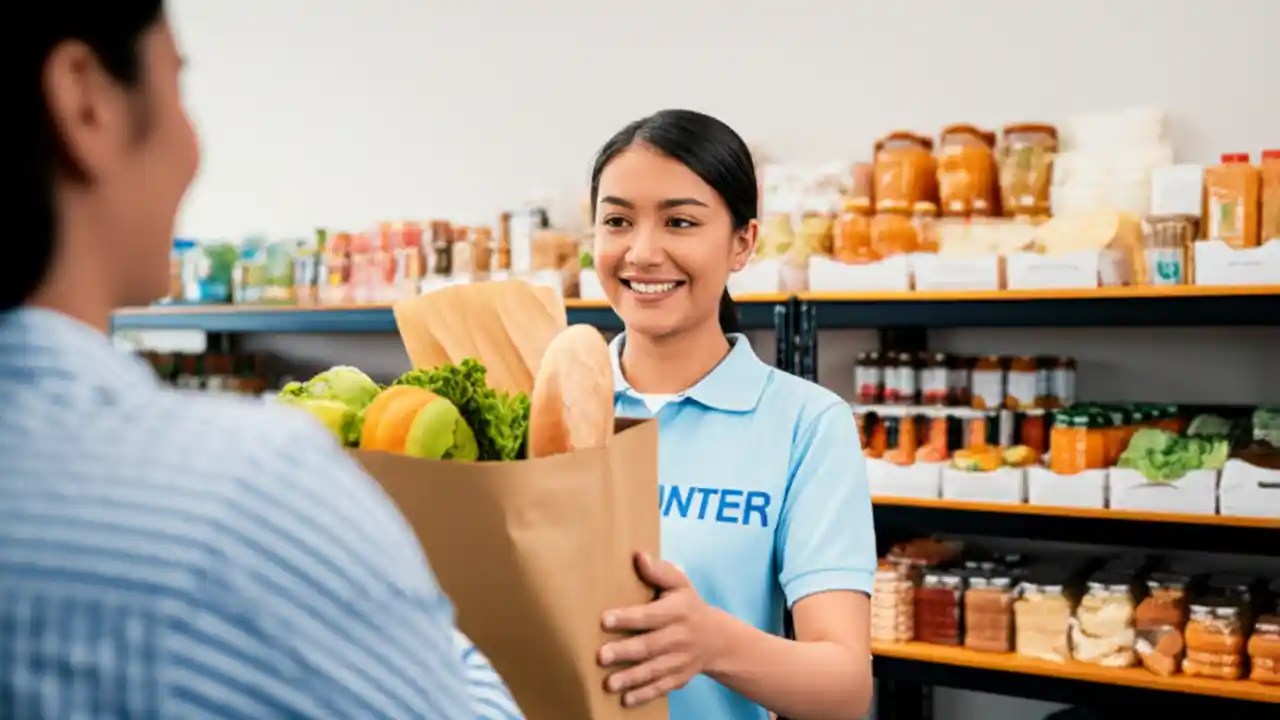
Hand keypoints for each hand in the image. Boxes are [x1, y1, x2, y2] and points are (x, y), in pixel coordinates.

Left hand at [597, 552, 724, 707]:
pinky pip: (661, 687)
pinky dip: (644, 695)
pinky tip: (626, 700)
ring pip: (654, 670)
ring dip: (631, 678)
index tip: (605, 620)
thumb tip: (638, 556)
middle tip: (601, 656)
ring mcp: (680, 660)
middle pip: (650, 646)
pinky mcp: (678, 678)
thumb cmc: (688, 606)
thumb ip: (659, 572)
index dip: (629, 618)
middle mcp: (679, 637)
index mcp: (678, 611)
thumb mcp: (680, 584)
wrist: (717, 639)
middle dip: (625, 652)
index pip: (651, 615)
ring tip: (609, 683)